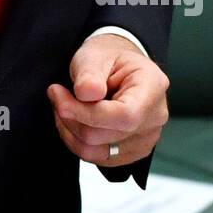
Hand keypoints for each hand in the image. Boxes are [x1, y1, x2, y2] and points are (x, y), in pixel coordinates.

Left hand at [46, 34, 169, 168]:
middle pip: (107, 135)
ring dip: (70, 131)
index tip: (60, 99)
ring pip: (97, 151)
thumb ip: (89, 73)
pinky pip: (97, 158)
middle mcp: (155, 116)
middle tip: (57, 95)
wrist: (116, 66)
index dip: (87, 114)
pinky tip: (75, 120)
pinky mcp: (131, 153)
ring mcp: (146, 138)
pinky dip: (77, 141)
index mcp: (152, 86)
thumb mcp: (94, 54)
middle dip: (72, 117)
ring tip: (64, 106)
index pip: (125, 116)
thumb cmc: (108, 57)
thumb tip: (87, 94)